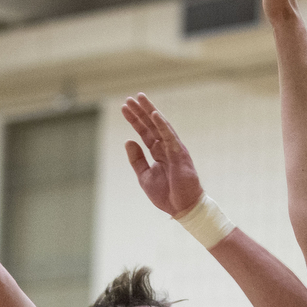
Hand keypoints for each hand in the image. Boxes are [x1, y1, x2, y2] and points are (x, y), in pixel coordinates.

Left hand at [122, 93, 202, 215]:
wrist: (182, 207)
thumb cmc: (167, 194)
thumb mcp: (145, 176)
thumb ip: (137, 159)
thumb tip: (128, 141)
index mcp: (158, 152)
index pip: (145, 132)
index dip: (135, 120)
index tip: (125, 108)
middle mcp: (166, 147)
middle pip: (151, 125)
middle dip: (141, 111)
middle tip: (130, 98)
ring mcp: (174, 149)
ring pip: (160, 126)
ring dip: (150, 111)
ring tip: (139, 99)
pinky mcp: (179, 154)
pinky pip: (170, 136)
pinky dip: (162, 125)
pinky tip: (154, 114)